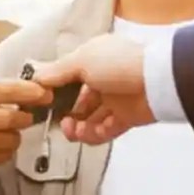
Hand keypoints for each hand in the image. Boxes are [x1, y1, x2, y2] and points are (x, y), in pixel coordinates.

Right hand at [0, 78, 50, 173]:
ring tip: (13, 133)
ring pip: (5, 141)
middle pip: (10, 119)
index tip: (45, 94)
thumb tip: (20, 82)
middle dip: (26, 119)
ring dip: (16, 138)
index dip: (30, 93)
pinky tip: (1, 146)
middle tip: (29, 117)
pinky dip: (5, 153)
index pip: (5, 90)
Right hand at [31, 34, 154, 143]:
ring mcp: (115, 99)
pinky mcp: (126, 118)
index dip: (55, 91)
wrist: (158, 80)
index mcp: (93, 59)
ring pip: (90, 118)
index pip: (69, 77)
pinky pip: (105, 130)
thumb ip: (57, 72)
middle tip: (58, 121)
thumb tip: (35, 77)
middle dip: (65, 113)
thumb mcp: (81, 60)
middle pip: (78, 101)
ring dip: (77, 127)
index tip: (42, 102)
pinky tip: (85, 134)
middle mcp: (103, 79)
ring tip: (71, 130)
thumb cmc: (119, 63)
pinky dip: (93, 134)